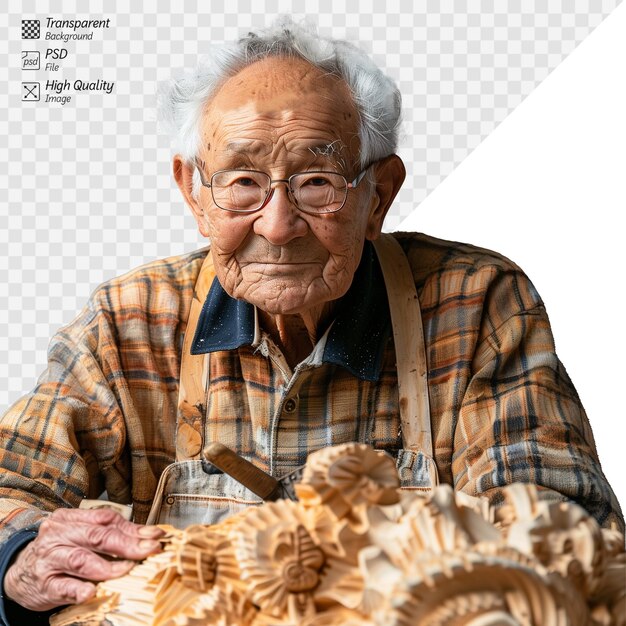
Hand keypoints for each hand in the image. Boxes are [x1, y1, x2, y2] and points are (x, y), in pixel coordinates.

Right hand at [3, 507, 164, 610]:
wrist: (18, 573)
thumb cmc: (59, 551)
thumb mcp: (81, 536)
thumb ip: (112, 533)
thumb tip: (150, 535)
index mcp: (70, 518)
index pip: (106, 519)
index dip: (133, 528)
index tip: (156, 536)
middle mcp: (58, 535)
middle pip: (96, 536)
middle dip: (127, 544)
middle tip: (149, 550)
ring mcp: (49, 559)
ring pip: (81, 559)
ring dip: (107, 567)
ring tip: (127, 570)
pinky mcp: (44, 584)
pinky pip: (63, 587)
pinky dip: (79, 589)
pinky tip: (92, 592)